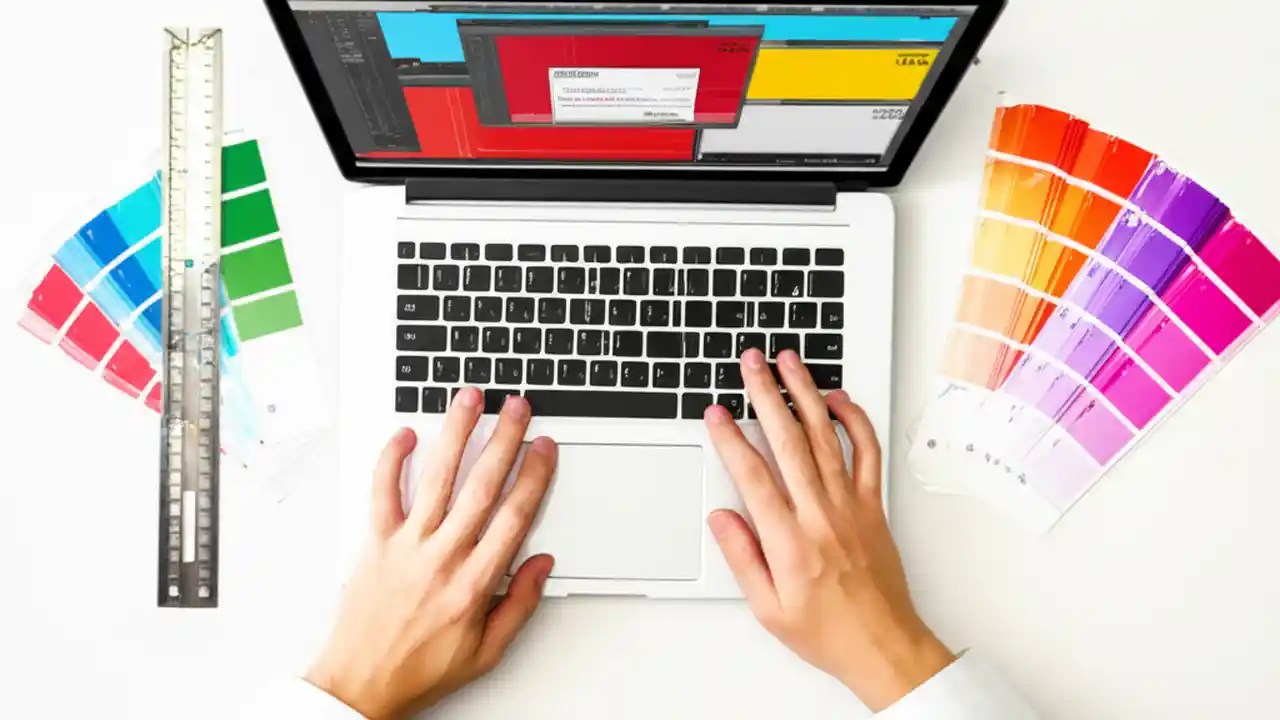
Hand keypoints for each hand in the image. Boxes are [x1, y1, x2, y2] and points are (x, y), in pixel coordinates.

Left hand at [306, 389, 557, 718]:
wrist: (359, 684)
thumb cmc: (420, 669)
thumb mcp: (487, 652)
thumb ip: (520, 605)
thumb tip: (542, 564)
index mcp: (473, 584)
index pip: (514, 516)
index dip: (534, 476)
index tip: (545, 448)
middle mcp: (441, 557)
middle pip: (481, 485)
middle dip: (504, 439)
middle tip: (518, 407)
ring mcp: (406, 545)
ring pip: (436, 476)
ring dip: (456, 432)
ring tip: (469, 399)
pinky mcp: (375, 542)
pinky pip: (383, 491)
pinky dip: (392, 459)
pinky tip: (407, 433)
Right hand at [704, 349, 953, 711]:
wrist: (884, 646)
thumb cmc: (828, 632)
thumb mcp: (767, 607)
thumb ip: (742, 557)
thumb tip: (721, 517)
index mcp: (789, 540)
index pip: (753, 475)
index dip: (730, 439)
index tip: (715, 413)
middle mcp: (821, 514)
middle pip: (788, 440)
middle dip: (765, 395)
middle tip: (751, 363)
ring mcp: (851, 505)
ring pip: (825, 436)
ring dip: (806, 393)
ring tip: (789, 362)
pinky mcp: (874, 505)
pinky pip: (866, 453)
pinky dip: (854, 421)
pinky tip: (838, 399)